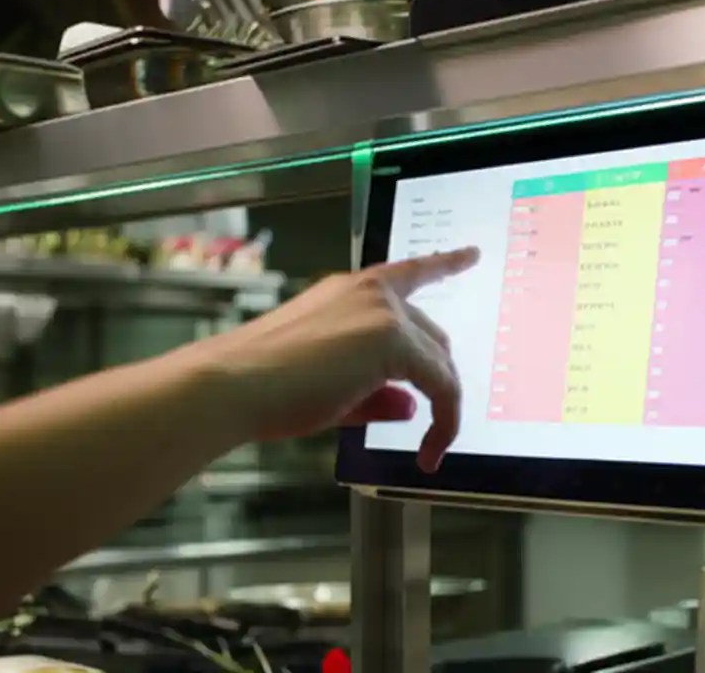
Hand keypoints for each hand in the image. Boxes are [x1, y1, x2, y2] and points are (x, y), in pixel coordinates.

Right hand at [199, 248, 478, 471]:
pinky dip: (444, 421)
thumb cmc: (265, 387)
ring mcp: (383, 312)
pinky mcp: (392, 339)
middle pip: (431, 335)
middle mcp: (371, 292)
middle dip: (436, 379)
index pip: (409, 273)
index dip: (446, 262)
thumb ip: (376, 393)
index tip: (471, 254)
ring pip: (440, 361)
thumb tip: (410, 408)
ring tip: (431, 447)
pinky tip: (431, 450)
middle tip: (434, 420)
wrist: (233, 385)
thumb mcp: (332, 388)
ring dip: (443, 404)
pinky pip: (441, 385)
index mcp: (350, 291)